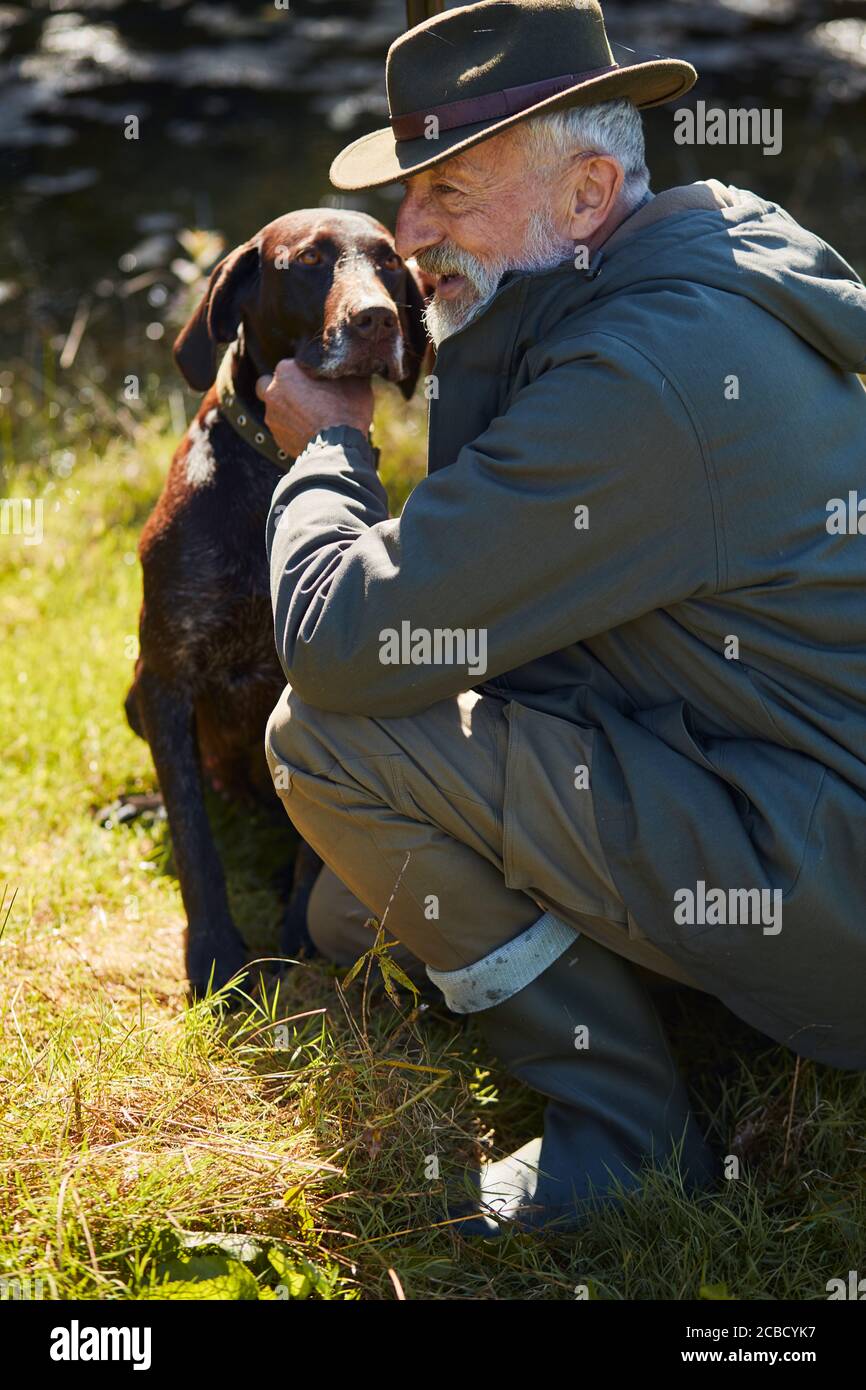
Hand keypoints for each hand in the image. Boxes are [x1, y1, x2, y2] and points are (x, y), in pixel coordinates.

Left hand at [255, 359, 373, 458]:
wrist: (339, 450)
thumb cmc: (345, 411)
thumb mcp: (353, 381)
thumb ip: (341, 370)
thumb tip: (346, 367)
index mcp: (285, 372)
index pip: (288, 365)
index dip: (302, 372)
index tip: (315, 380)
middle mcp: (272, 393)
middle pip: (270, 385)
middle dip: (284, 389)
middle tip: (304, 395)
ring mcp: (273, 418)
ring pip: (276, 409)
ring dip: (289, 411)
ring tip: (311, 417)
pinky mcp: (278, 439)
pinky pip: (284, 430)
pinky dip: (294, 430)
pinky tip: (311, 431)